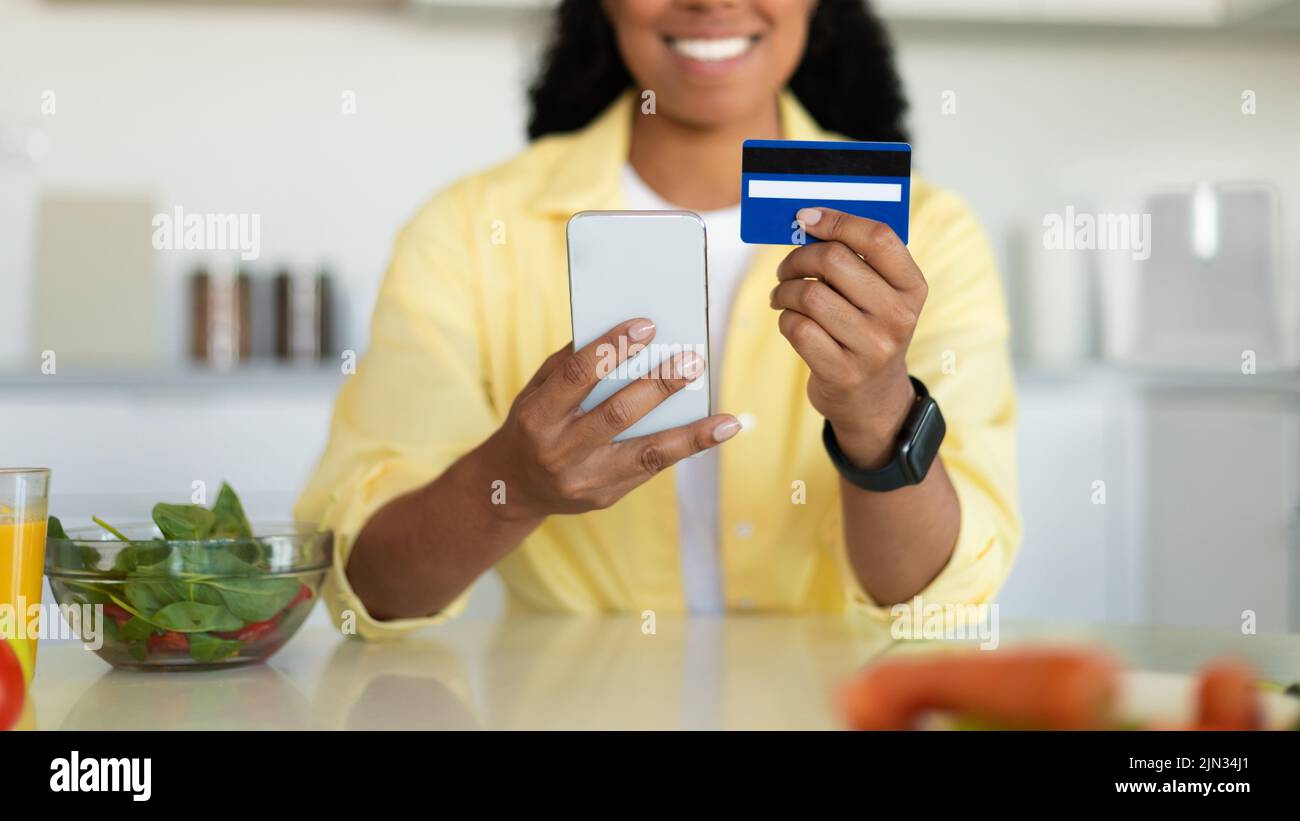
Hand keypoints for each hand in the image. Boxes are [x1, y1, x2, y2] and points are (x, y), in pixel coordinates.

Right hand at [484, 318, 739, 520]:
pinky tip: (718, 433)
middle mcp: (558, 451)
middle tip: (692, 359)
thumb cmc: (533, 425)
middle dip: (658, 385)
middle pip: (616, 414)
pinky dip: (687, 449)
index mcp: (537, 417)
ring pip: (645, 452)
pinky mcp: (605, 497)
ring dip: (690, 434)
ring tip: (726, 419)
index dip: (612, 348)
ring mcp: (583, 479)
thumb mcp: (536, 392)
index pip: (576, 376)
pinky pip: (651, 469)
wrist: (513, 487)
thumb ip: (571, 366)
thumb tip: (624, 335)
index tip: (647, 325)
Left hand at [770, 207, 927, 468]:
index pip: (878, 237)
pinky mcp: (842, 372)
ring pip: (809, 295)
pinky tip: (790, 322)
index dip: (837, 220)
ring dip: (784, 291)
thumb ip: (857, 261)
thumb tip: (808, 221)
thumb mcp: (881, 298)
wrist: (873, 400)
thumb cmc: (867, 332)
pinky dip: (785, 319)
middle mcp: (898, 317)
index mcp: (912, 288)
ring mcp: (872, 348)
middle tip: (785, 269)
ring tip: (781, 296)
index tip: (805, 218)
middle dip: (798, 259)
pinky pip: (798, 328)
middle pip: (834, 261)